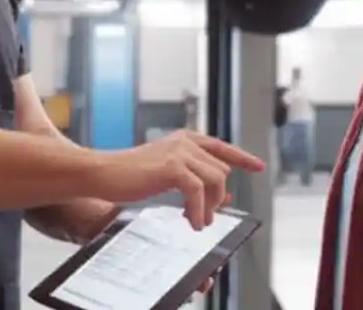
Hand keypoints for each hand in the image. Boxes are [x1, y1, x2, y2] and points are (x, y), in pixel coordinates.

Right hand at [90, 130, 264, 229]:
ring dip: (211, 206)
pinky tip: (191, 221)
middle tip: (203, 218)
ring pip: (216, 180)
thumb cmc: (129, 176)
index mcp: (184, 139)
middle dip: (217, 198)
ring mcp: (179, 152)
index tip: (258, 166)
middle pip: (221, 170)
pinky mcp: (172, 167)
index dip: (242, 157)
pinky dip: (199, 210)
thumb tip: (222, 194)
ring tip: (197, 222)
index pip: (221, 146)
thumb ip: (190, 176)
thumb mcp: (165, 172)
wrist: (103, 173)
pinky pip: (199, 191)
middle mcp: (185, 141)